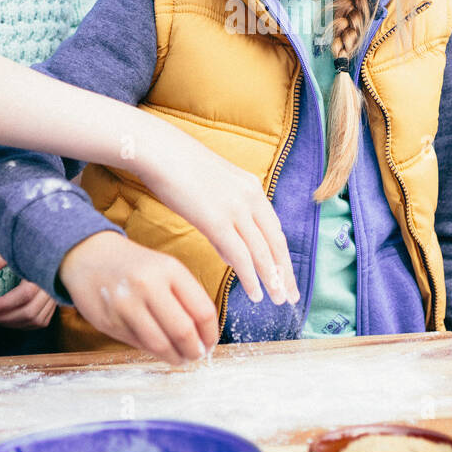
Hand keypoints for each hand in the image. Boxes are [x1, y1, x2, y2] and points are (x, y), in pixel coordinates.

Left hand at [0, 251, 56, 329]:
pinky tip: (9, 318)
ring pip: (36, 320)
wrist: (54, 244)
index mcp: (42, 272)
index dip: (1, 305)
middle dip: (2, 317)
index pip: (24, 296)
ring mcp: (55, 295)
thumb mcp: (12, 246)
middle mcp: (51, 286)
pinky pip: (42, 321)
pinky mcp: (55, 301)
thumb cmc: (32, 242)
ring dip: (12, 323)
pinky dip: (25, 324)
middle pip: (29, 312)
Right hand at [60, 231, 218, 364]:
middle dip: (195, 351)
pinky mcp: (109, 321)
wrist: (90, 255)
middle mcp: (147, 285)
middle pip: (183, 332)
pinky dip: (153, 351)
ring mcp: (125, 304)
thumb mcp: (166, 268)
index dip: (211, 334)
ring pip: (160, 345)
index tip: (210, 342)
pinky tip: (159, 347)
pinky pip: (139, 345)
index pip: (202, 311)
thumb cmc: (136, 265)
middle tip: (197, 355)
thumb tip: (205, 335)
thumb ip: (187, 297)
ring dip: (175, 358)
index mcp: (169, 269)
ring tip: (181, 358)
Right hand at [133, 128, 300, 307]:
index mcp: (252, 188)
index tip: (288, 276)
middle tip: (291, 297)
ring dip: (271, 279)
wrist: (160, 151)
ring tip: (277, 300)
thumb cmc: (180, 169)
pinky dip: (250, 277)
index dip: (282, 256)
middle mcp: (251, 197)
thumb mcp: (214, 190)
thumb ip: (227, 218)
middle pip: (275, 242)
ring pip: (262, 251)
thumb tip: (232, 250)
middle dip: (285, 272)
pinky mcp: (216, 219)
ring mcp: (235, 208)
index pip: (275, 229)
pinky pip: (240, 255)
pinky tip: (255, 293)